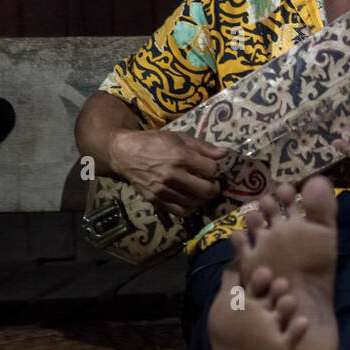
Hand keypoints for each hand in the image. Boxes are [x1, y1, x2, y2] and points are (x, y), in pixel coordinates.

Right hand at [109, 130, 226, 216]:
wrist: (125, 154)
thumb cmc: (154, 142)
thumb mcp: (179, 138)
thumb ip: (203, 147)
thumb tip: (224, 154)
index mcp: (180, 157)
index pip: (211, 169)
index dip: (216, 169)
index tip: (213, 169)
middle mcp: (172, 175)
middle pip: (207, 190)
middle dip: (215, 188)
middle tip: (213, 184)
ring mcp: (163, 190)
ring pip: (195, 203)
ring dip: (202, 199)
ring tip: (200, 191)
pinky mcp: (155, 200)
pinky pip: (180, 212)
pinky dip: (189, 208)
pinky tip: (189, 199)